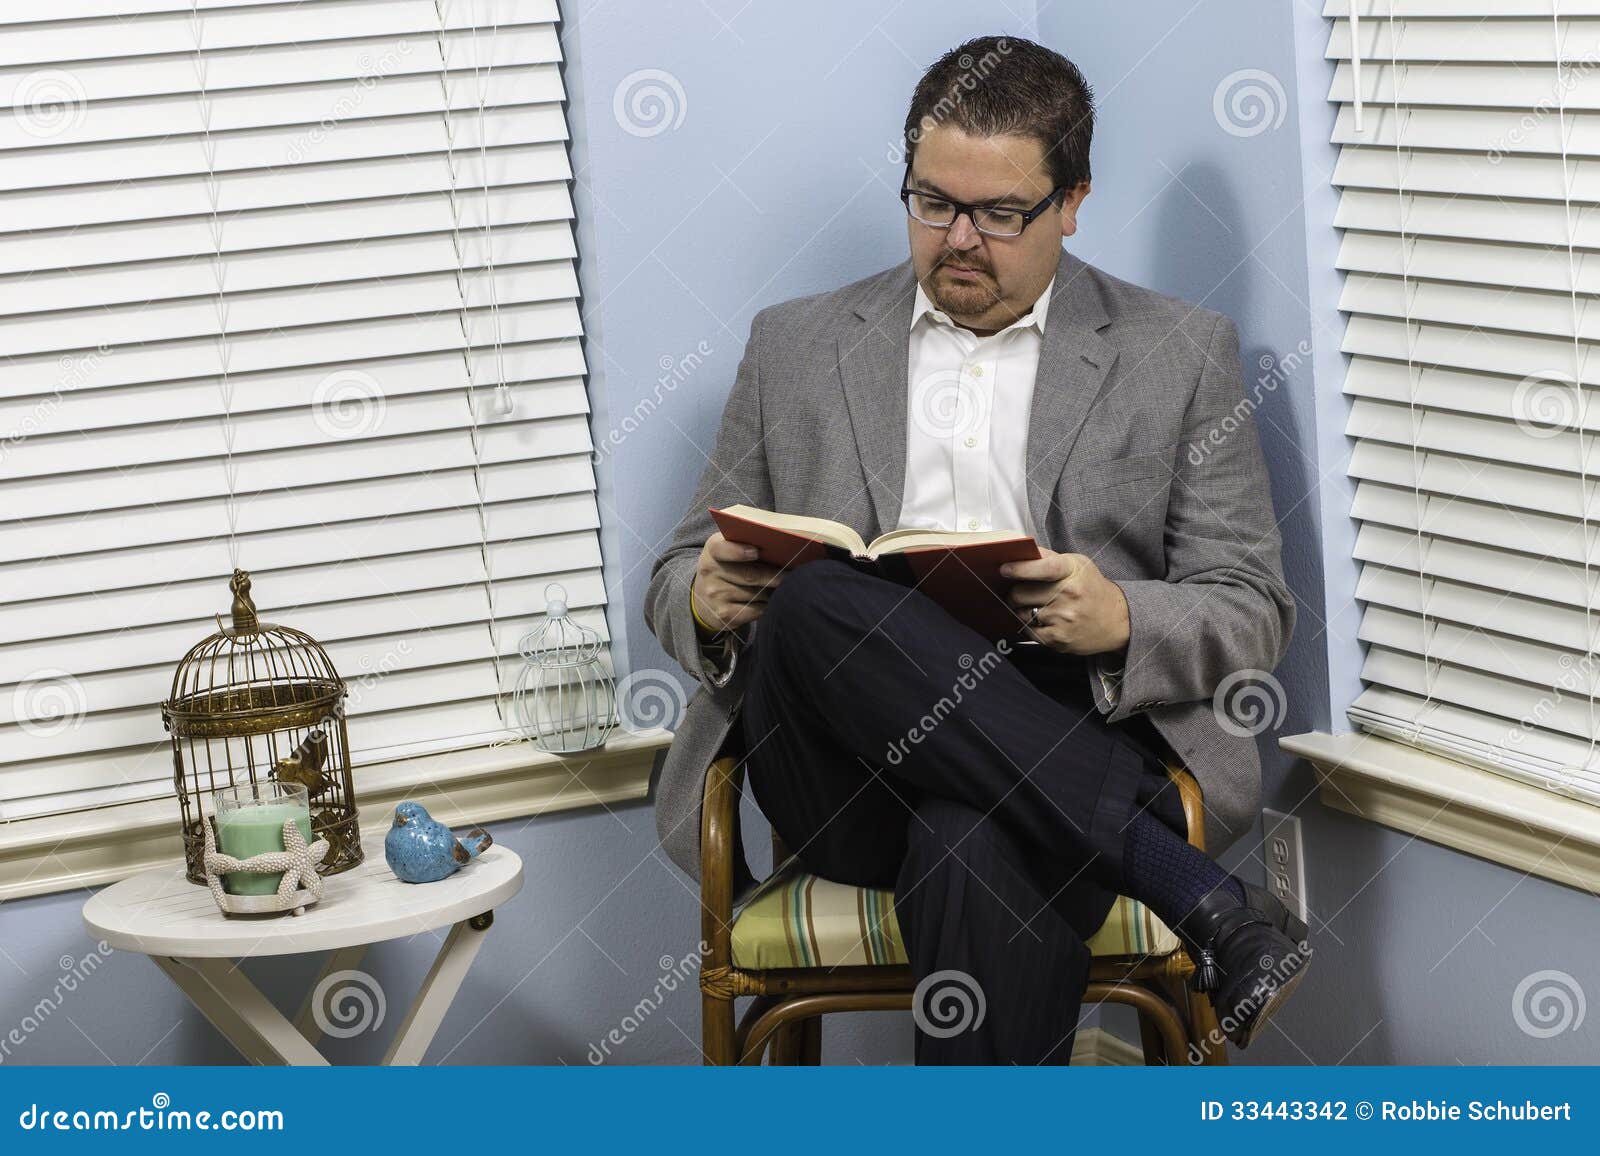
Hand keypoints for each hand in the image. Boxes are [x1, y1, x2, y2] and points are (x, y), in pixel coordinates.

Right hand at [691, 533, 785, 634]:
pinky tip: (772, 601)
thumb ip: (747, 542)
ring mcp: (716, 595)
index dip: (739, 552)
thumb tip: (781, 547)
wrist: (703, 598)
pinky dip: (768, 606)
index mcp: (713, 550)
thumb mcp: (728, 549)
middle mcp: (710, 572)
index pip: (722, 549)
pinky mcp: (724, 615)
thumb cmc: (726, 566)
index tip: (756, 552)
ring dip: (773, 591)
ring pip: (757, 594)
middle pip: (750, 575)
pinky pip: (756, 610)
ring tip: (784, 586)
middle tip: (793, 574)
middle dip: (775, 575)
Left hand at [1000, 549, 1129, 655]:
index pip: (1043, 567)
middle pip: (1021, 593)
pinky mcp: (1059, 639)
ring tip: (1039, 607)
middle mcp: (1068, 594)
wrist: (1117, 620)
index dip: (1020, 568)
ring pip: (1022, 613)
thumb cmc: (1091, 588)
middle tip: (1020, 593)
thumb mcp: (1077, 565)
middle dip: (1015, 593)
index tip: (1004, 570)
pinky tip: (1045, 621)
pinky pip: (1029, 631)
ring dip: (1023, 610)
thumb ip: (1048, 558)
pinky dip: (1031, 626)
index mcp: (1071, 571)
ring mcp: (1063, 618)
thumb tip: (1019, 551)